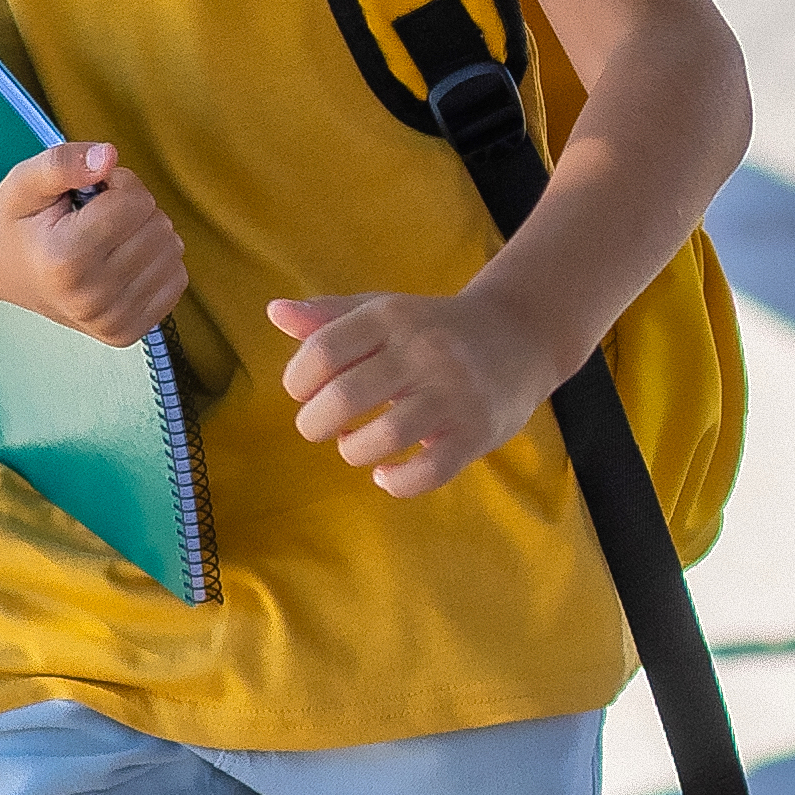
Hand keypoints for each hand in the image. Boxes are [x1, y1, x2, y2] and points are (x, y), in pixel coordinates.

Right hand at [0, 139, 188, 348]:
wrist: (2, 270)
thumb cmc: (18, 222)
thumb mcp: (25, 182)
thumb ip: (63, 162)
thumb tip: (109, 156)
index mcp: (63, 260)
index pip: (134, 202)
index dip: (117, 184)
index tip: (90, 194)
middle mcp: (89, 299)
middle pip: (157, 225)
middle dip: (133, 208)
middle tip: (96, 217)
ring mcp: (110, 321)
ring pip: (172, 250)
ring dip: (146, 234)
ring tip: (106, 239)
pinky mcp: (128, 332)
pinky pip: (177, 279)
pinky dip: (155, 262)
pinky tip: (121, 261)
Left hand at [269, 288, 563, 497]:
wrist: (519, 337)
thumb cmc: (433, 329)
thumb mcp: (383, 312)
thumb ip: (329, 317)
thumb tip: (275, 312)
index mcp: (392, 317)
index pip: (323, 351)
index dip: (298, 381)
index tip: (303, 393)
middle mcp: (423, 351)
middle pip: (344, 397)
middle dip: (314, 424)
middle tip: (318, 427)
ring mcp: (453, 393)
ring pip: (382, 438)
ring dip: (352, 451)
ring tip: (353, 445)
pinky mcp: (476, 432)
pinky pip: (426, 473)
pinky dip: (395, 482)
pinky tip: (386, 473)